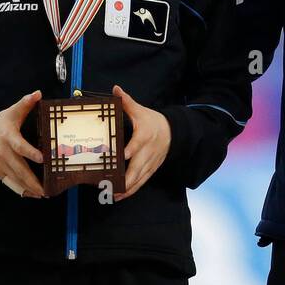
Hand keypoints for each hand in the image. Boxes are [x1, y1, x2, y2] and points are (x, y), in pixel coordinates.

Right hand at [0, 90, 44, 197]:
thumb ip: (25, 103)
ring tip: (42, 194)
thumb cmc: (2, 122)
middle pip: (19, 168)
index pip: (20, 146)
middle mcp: (3, 153)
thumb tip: (38, 93)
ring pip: (15, 178)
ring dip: (28, 187)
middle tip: (45, 189)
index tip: (42, 158)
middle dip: (32, 180)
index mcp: (9, 137)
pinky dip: (20, 189)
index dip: (30, 152)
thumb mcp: (13, 111)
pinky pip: (10, 183)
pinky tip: (32, 194)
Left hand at [113, 85, 170, 200]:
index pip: (136, 144)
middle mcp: (148, 151)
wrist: (173, 132)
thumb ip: (127, 102)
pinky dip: (132, 190)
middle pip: (137, 167)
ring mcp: (150, 162)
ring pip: (139, 178)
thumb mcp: (141, 111)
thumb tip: (116, 89)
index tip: (121, 156)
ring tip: (114, 195)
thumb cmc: (154, 122)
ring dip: (127, 188)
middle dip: (125, 178)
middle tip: (111, 185)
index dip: (129, 151)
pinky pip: (142, 181)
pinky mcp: (151, 169)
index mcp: (144, 135)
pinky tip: (121, 195)